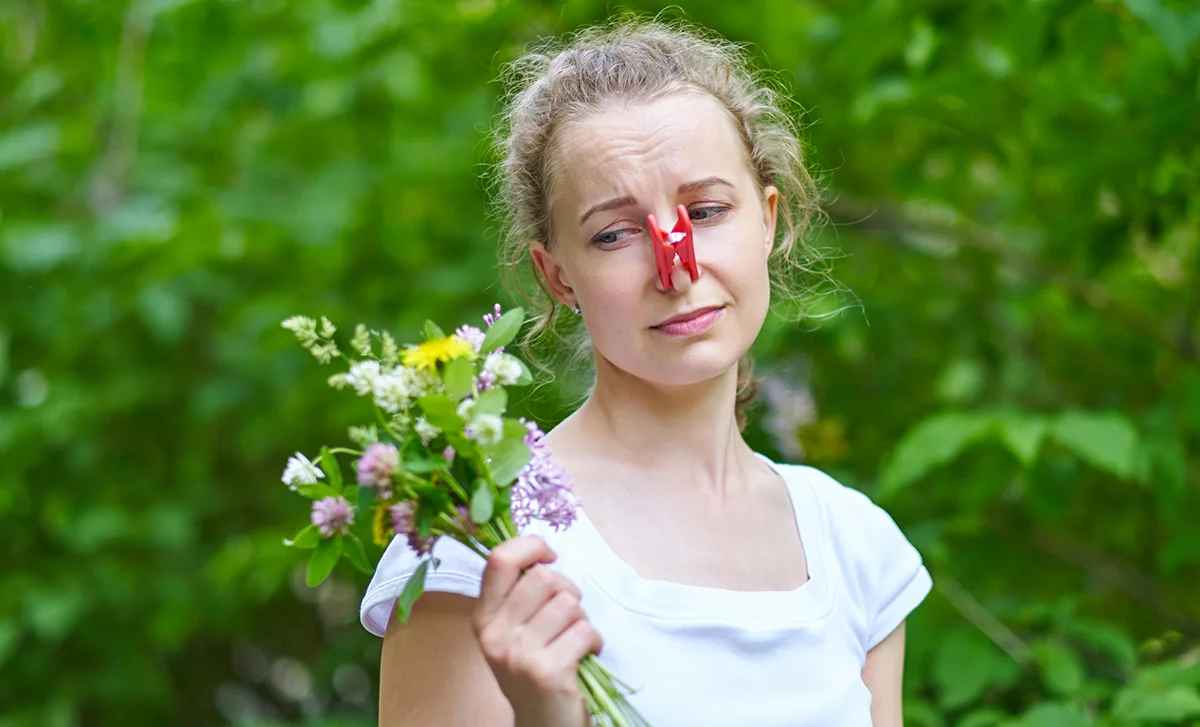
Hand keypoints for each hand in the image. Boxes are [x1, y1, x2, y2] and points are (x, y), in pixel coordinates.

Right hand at [472, 536, 601, 726]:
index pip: (499, 560)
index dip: (530, 546)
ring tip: (573, 640)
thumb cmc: (535, 670)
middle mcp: (495, 635)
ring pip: (568, 603)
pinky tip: (583, 656)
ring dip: (582, 619)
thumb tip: (541, 552)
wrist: (542, 725)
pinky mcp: (546, 671)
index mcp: (484, 618)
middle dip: (568, 589)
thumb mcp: (514, 632)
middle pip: (543, 578)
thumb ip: (519, 595)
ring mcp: (518, 654)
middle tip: (569, 614)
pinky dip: (594, 641)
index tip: (549, 555)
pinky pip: (585, 630)